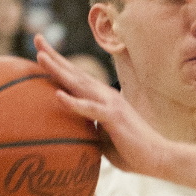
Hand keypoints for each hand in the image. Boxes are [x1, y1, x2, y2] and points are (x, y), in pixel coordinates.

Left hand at [34, 35, 171, 176]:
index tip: (40, 49)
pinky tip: (57, 95)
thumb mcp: (102, 138)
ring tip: (40, 56)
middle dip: (54, 55)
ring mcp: (110, 104)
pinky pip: (90, 109)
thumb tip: (70, 135)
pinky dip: (73, 102)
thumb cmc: (131, 151)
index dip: (58, 62)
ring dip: (59, 69)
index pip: (76, 77)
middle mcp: (105, 95)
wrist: (158, 157)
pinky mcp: (114, 117)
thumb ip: (88, 130)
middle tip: (36, 38)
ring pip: (80, 84)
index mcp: (101, 98)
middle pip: (75, 72)